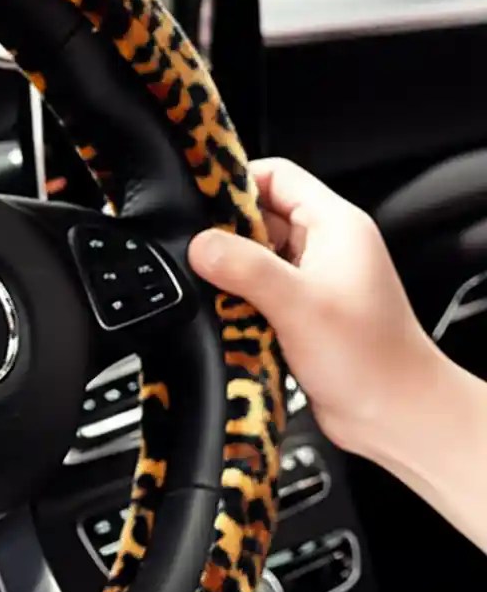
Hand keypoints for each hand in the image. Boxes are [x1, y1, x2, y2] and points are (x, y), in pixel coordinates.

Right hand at [189, 158, 486, 551]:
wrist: (392, 414)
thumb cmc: (370, 360)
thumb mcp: (297, 303)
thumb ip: (244, 268)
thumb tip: (200, 244)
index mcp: (335, 226)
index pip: (276, 176)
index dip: (235, 183)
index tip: (198, 204)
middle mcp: (325, 248)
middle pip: (258, 217)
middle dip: (225, 237)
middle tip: (201, 256)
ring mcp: (313, 281)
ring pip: (255, 257)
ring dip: (231, 273)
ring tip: (217, 292)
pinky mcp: (301, 312)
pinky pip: (257, 292)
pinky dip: (238, 301)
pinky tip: (229, 317)